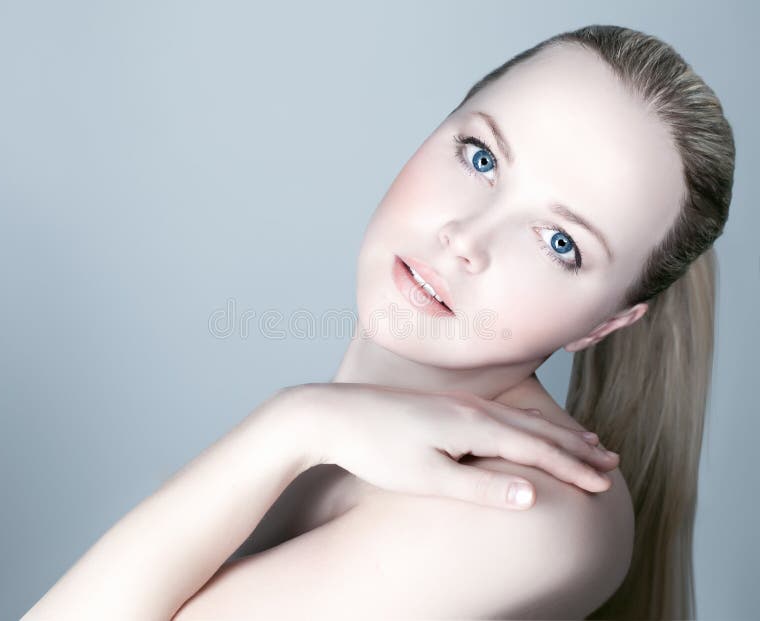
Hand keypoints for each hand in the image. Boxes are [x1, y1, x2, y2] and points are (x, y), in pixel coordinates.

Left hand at [283, 382, 618, 509]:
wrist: (332, 415)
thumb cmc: (376, 450)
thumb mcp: (427, 477)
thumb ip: (480, 487)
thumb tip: (535, 496)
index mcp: (472, 425)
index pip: (536, 448)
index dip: (573, 467)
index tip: (605, 484)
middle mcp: (471, 408)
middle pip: (537, 427)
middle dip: (576, 447)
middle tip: (612, 461)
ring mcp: (458, 404)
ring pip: (521, 418)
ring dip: (557, 432)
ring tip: (586, 442)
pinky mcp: (445, 406)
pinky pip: (502, 413)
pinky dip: (528, 423)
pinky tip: (528, 427)